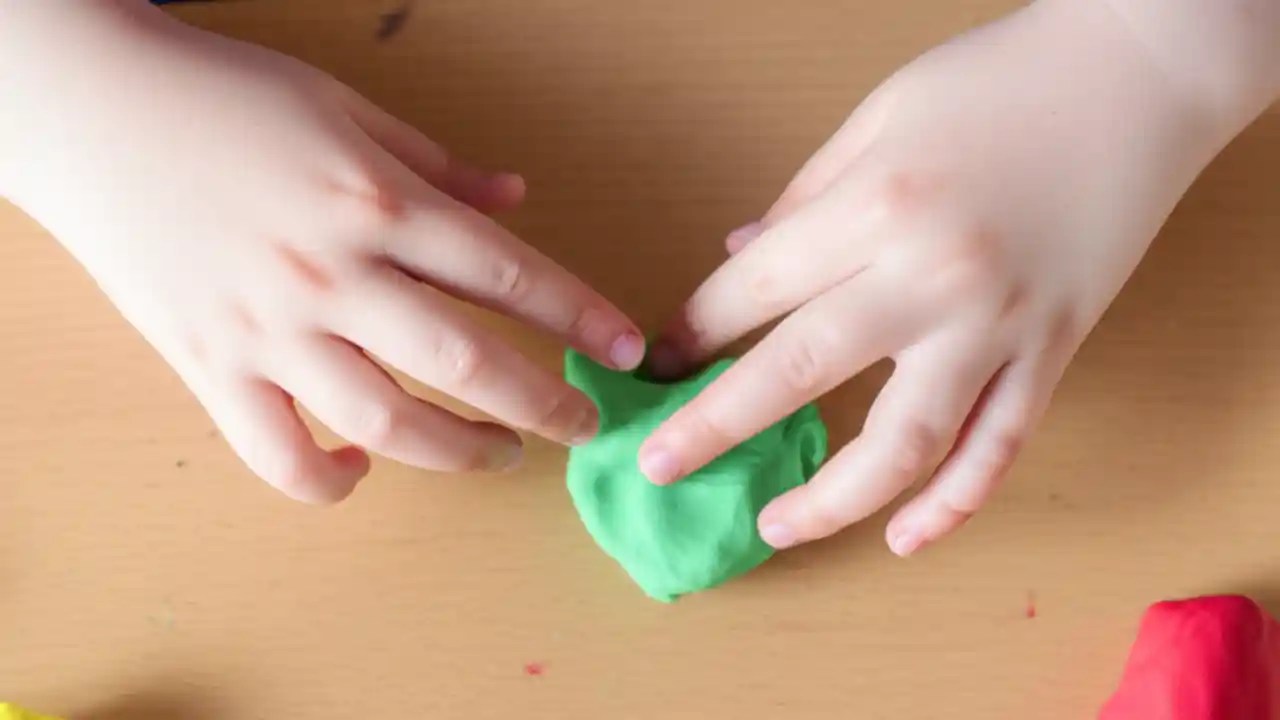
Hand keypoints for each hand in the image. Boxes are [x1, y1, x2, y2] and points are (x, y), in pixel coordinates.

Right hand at [2, 3, 642, 502]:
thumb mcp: (347, 110)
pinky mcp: (211, 366)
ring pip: (386, 423)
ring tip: (499, 453)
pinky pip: (277, 454)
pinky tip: (358, 470)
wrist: (91, 109)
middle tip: (582, 426)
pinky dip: (327, 479)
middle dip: (544, 404)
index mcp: (378, 201)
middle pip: (468, 363)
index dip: (579, 317)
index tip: (625, 350)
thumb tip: (518, 195)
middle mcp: (334, 273)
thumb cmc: (224, 97)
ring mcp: (271, 329)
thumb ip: (439, 164)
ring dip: (460, 452)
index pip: (508, 274)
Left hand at [638, 0, 1254, 553]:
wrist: (1139, 71)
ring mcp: (997, 324)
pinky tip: (906, 536)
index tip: (659, 362)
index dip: (693, 330)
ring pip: (905, 444)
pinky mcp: (1053, 350)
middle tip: (660, 465)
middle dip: (716, 426)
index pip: (754, 291)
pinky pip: (1000, 446)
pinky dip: (954, 503)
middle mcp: (930, 277)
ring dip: (832, 501)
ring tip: (774, 526)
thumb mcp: (878, 118)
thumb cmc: (998, 79)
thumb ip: (802, 200)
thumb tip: (738, 260)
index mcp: (874, 206)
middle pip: (800, 372)